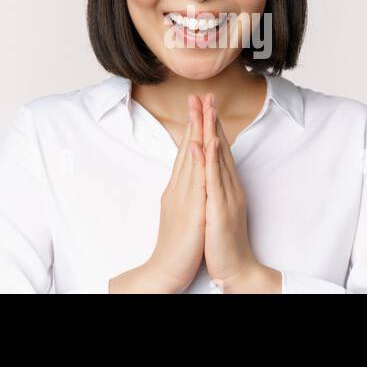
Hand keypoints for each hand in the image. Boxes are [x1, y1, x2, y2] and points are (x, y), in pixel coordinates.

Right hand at [110, 95, 206, 293]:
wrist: (165, 271)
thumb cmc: (176, 245)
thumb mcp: (182, 212)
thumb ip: (185, 193)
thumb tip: (189, 178)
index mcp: (180, 189)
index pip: (187, 153)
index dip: (193, 129)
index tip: (198, 107)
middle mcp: (180, 188)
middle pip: (188, 149)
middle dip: (194, 121)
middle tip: (198, 95)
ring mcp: (184, 198)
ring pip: (192, 159)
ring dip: (197, 132)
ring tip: (201, 109)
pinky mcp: (191, 210)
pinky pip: (196, 181)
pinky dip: (198, 161)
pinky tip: (200, 144)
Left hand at [200, 93, 281, 293]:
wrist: (235, 268)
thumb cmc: (222, 241)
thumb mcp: (216, 208)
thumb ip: (214, 189)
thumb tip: (208, 173)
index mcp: (226, 186)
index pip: (217, 150)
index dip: (211, 126)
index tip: (204, 105)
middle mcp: (229, 186)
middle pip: (220, 147)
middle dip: (212, 120)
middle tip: (206, 94)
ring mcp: (226, 196)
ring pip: (218, 157)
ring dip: (211, 131)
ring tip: (206, 108)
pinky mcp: (220, 208)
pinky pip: (213, 180)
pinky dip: (209, 160)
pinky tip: (204, 143)